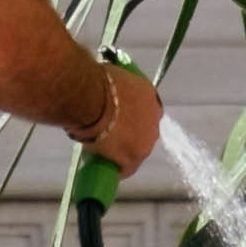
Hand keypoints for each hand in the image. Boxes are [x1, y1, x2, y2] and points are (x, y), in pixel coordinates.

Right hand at [89, 55, 161, 177]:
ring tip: (106, 151)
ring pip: (138, 149)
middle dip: (131, 132)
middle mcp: (154, 116)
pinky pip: (127, 167)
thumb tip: (104, 92)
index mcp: (148, 93)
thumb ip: (113, 88)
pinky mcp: (135, 157)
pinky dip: (118, 168)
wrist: (91, 99)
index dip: (132, 114)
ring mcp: (147, 139)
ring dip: (125, 150)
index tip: (119, 117)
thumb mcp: (109, 77)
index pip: (145, 107)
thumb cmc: (94, 82)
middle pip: (145, 129)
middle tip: (110, 133)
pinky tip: (107, 168)